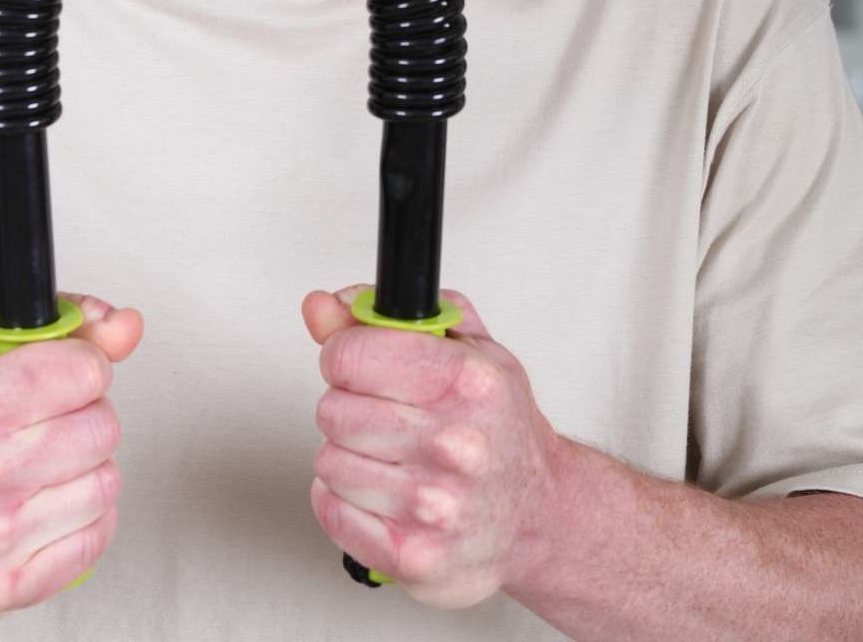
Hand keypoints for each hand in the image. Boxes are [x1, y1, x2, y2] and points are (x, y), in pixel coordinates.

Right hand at [0, 289, 143, 619]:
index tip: (66, 375)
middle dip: (87, 417)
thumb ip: (64, 320)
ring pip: (106, 483)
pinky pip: (95, 538)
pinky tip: (47, 505)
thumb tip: (125, 326)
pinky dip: (83, 520)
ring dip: (87, 470)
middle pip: (103, 428)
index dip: (85, 367)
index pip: (86, 371)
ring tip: (45, 467)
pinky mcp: (1, 584)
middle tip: (49, 424)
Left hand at [301, 283, 565, 609]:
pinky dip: (344, 502)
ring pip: (329, 461)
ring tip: (389, 459)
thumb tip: (322, 306)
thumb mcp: (466, 349)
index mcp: (467, 381)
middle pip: (333, 409)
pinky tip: (380, 496)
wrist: (541, 516)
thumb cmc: (501, 430)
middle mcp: (454, 443)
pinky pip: (330, 510)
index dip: (343, 354)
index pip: (351, 354)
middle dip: (349, 408)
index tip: (357, 363)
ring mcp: (433, 504)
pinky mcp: (413, 555)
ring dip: (348, 458)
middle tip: (384, 416)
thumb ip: (388, 318)